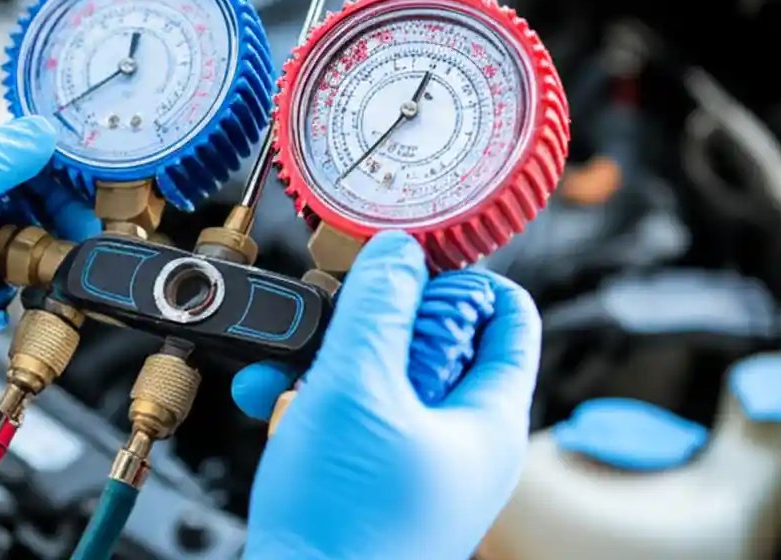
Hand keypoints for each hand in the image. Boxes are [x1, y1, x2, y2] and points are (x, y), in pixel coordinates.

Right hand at [231, 232, 540, 559]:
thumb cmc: (347, 532)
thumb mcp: (358, 390)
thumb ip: (379, 309)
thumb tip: (398, 249)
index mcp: (488, 419)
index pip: (511, 316)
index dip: (464, 275)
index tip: (414, 254)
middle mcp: (459, 440)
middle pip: (433, 339)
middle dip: (372, 316)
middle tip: (334, 303)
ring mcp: (413, 461)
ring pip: (379, 375)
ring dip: (325, 356)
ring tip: (285, 358)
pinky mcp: (368, 478)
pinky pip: (346, 413)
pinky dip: (307, 396)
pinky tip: (270, 394)